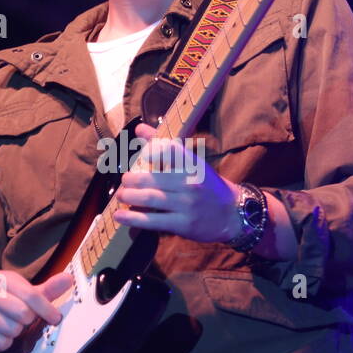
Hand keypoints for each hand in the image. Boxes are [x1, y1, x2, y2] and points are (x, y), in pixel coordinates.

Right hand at [0, 268, 71, 352]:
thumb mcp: (30, 296)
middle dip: (28, 320)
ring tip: (12, 326)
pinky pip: (1, 343)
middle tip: (25, 320)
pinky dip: (6, 343)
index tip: (55, 318)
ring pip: (12, 330)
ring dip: (17, 332)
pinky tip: (2, 335)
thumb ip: (49, 289)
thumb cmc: (11, 306)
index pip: (32, 295)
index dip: (47, 309)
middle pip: (23, 313)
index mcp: (3, 278)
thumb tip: (68, 279)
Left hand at [111, 122, 241, 243]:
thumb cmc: (208, 186)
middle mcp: (190, 183)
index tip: (140, 154)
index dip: (150, 150)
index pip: (169, 150)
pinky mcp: (183, 224)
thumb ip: (166, 147)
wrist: (232, 214)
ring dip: (129, 196)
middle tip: (125, 181)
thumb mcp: (194, 164)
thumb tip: (139, 128)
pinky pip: (153, 220)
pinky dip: (133, 218)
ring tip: (121, 195)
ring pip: (150, 199)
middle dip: (132, 179)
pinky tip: (120, 216)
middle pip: (153, 178)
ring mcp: (187, 205)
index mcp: (193, 165)